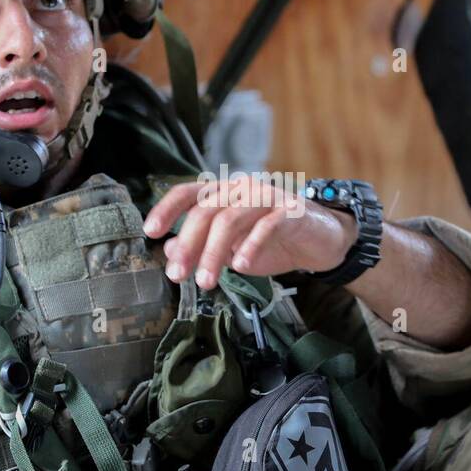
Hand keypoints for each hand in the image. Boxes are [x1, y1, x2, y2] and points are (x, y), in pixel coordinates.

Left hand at [142, 178, 358, 289]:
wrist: (319, 241)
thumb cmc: (271, 242)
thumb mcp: (231, 248)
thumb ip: (203, 246)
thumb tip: (170, 251)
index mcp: (224, 192)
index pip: (188, 193)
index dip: (167, 209)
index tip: (151, 232)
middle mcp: (242, 188)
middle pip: (206, 210)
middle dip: (189, 245)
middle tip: (178, 275)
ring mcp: (266, 196)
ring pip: (231, 219)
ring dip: (214, 253)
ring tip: (206, 281)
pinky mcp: (290, 210)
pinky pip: (266, 225)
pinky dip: (251, 245)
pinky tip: (242, 266)